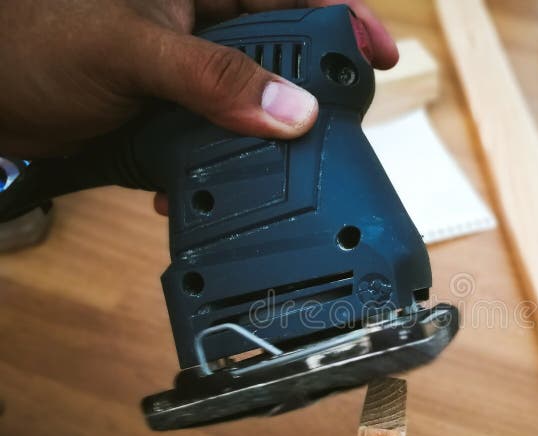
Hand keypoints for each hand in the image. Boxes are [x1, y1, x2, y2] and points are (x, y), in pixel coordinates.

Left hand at [0, 1, 397, 156]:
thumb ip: (213, 77)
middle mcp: (200, 23)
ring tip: (272, 173)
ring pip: (252, 104)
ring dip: (260, 144)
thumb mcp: (131, 51)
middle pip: (281, 54)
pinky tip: (205, 189)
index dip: (340, 17)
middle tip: (334, 131)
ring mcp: (188, 71)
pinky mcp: (172, 112)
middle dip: (307, 93)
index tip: (376, 54)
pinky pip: (217, 137)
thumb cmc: (33, 42)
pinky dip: (218, 166)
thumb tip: (292, 113)